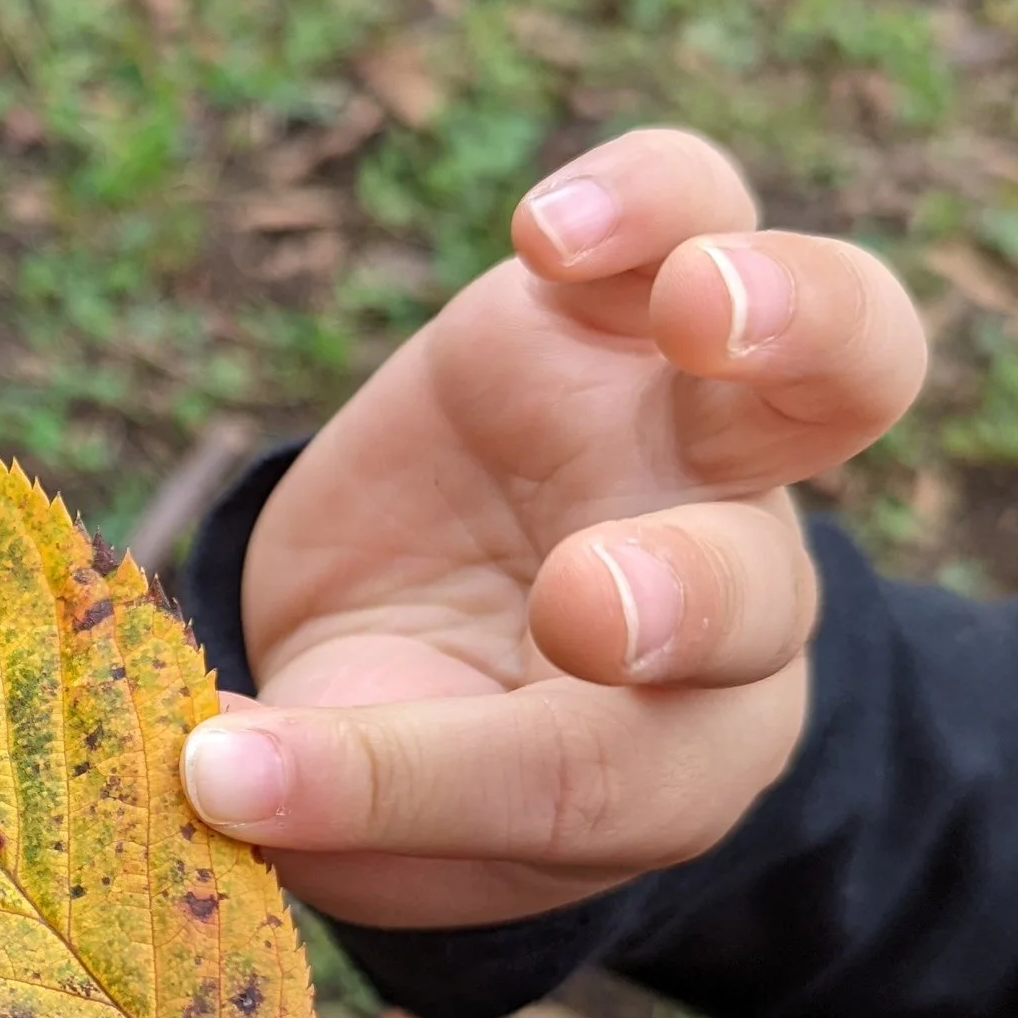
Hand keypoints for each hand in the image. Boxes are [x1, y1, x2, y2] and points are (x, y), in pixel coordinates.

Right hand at [182, 129, 926, 927]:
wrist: (410, 632)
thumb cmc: (388, 736)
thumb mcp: (353, 816)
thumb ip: (309, 793)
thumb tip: (176, 768)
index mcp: (656, 766)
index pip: (566, 778)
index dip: (398, 781)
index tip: (228, 778)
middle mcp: (711, 606)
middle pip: (763, 595)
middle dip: (682, 597)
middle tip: (583, 604)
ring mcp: (677, 438)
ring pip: (841, 367)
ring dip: (797, 325)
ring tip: (700, 301)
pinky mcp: (599, 307)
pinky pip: (692, 212)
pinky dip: (651, 201)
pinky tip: (552, 231)